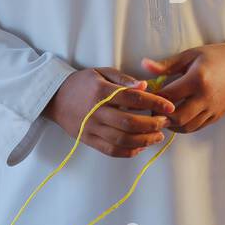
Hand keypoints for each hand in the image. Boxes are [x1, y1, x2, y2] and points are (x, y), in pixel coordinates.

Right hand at [44, 66, 174, 157]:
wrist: (54, 97)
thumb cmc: (82, 83)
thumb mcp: (101, 72)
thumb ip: (123, 80)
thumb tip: (145, 86)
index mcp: (101, 92)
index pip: (133, 98)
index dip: (154, 103)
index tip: (169, 106)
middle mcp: (96, 112)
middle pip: (130, 122)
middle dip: (152, 124)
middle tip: (165, 122)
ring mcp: (91, 129)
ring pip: (122, 140)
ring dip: (144, 139)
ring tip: (157, 135)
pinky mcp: (88, 140)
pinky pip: (111, 151)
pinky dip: (129, 151)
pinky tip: (141, 146)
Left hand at [142, 39, 224, 133]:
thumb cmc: (216, 56)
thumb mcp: (191, 55)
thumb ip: (167, 64)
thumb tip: (143, 66)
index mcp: (197, 79)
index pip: (168, 97)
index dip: (153, 99)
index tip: (146, 95)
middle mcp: (206, 97)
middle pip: (176, 117)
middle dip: (160, 116)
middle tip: (152, 108)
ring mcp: (213, 109)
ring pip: (186, 127)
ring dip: (171, 124)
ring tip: (163, 113)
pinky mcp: (217, 116)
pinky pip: (197, 127)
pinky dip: (183, 126)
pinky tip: (177, 116)